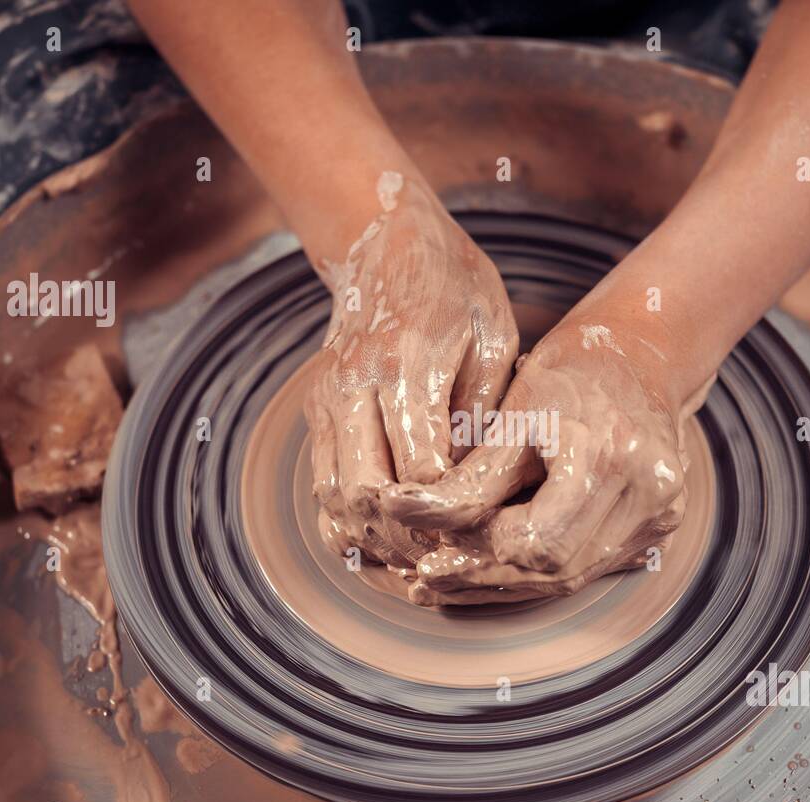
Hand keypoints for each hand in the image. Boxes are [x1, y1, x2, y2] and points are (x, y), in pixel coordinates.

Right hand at [306, 174, 518, 566]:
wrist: (385, 239)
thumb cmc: (455, 285)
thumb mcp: (493, 331)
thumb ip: (485, 405)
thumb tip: (478, 482)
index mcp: (407, 363)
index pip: (423, 470)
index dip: (453, 512)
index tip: (484, 528)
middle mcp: (354, 384)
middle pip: (368, 494)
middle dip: (411, 535)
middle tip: (451, 551)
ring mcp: (327, 398)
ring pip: (335, 498)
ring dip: (375, 537)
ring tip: (420, 554)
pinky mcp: (317, 410)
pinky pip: (321, 485)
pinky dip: (348, 522)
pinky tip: (385, 537)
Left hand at [380, 317, 705, 602]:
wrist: (636, 360)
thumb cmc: (567, 377)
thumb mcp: (511, 419)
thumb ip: (465, 481)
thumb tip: (400, 513)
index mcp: (611, 457)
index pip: (534, 540)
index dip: (476, 550)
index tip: (429, 545)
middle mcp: (650, 495)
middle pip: (556, 571)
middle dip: (486, 574)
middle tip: (427, 574)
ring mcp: (663, 517)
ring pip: (570, 579)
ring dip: (505, 583)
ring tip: (448, 577)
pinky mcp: (659, 530)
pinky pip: (587, 568)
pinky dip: (535, 574)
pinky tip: (489, 571)